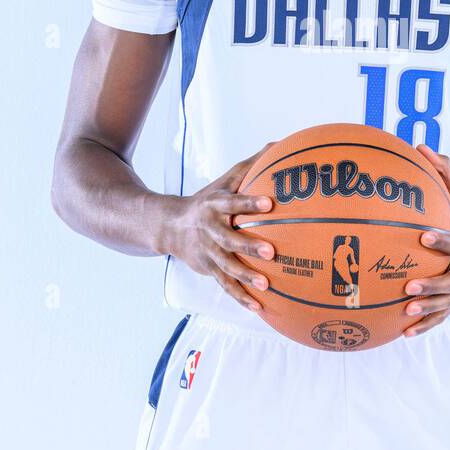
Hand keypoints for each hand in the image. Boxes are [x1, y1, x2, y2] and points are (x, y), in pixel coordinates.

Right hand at [155, 140, 276, 313]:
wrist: (170, 225)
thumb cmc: (210, 199)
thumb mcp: (226, 180)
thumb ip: (252, 165)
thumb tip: (279, 144)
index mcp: (215, 204)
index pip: (233, 202)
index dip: (249, 202)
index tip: (270, 203)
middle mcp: (209, 229)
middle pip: (229, 238)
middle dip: (249, 245)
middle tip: (271, 250)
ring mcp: (207, 251)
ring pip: (226, 266)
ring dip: (245, 276)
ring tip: (266, 284)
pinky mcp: (208, 269)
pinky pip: (225, 285)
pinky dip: (240, 297)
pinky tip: (258, 306)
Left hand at [403, 144, 449, 336]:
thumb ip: (445, 174)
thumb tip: (420, 147)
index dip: (442, 240)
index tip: (423, 236)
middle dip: (432, 285)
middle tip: (409, 285)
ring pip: (446, 303)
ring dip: (427, 310)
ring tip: (406, 312)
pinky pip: (442, 315)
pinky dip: (426, 326)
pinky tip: (404, 333)